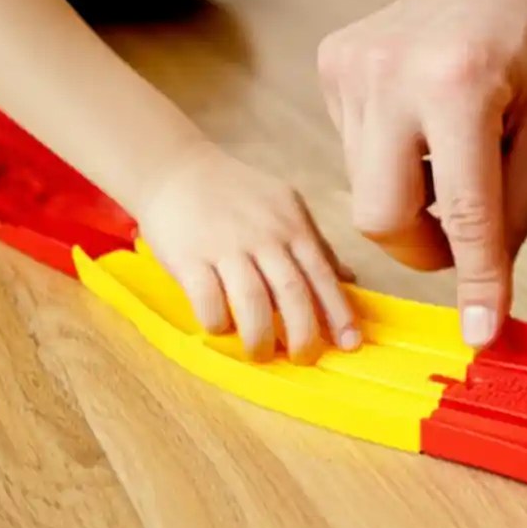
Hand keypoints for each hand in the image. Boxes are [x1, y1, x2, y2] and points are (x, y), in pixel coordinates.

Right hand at [135, 143, 358, 363]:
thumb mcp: (284, 208)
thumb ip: (315, 245)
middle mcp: (264, 236)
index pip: (322, 275)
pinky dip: (218, 322)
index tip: (351, 344)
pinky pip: (208, 299)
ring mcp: (225, 246)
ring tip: (262, 354)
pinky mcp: (188, 257)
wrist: (175, 169)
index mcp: (292, 226)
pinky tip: (222, 329)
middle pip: (292, 292)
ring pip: (252, 301)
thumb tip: (349, 279)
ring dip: (260, 337)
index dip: (338, 313)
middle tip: (305, 358)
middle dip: (303, 334)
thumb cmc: (236, 194)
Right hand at [315, 0, 526, 346]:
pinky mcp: (331, 66)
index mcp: (458, 85)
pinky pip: (354, 154)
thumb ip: (513, 214)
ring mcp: (351, 68)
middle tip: (459, 233)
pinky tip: (421, 125)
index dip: (476, 279)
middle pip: (382, 217)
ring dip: (411, 198)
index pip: (463, 211)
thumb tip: (486, 291)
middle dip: (424, 246)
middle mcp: (392, 75)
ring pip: (365, 191)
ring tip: (449, 153)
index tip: (480, 330)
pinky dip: (391, 162)